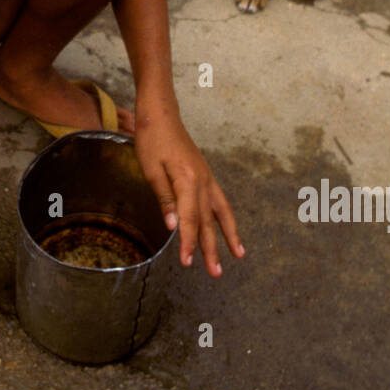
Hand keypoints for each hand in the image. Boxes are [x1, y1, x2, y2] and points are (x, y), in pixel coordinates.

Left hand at [133, 114, 243, 275]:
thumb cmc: (152, 141)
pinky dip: (226, 218)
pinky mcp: (205, 176)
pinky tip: (228, 229)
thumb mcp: (151, 170)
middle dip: (211, 249)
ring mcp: (207, 178)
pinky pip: (220, 201)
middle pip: (207, 221)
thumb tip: (174, 226)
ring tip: (237, 255)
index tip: (187, 263)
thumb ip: (165, 199)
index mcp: (187, 181)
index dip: (188, 242)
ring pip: (220, 212)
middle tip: (216, 273)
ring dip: (228, 236)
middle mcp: (202, 181)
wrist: (161, 116)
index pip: (189, 219)